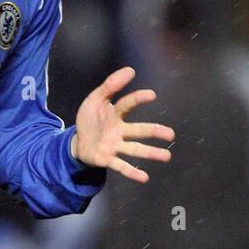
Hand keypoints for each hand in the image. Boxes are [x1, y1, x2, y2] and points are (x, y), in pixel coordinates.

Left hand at [71, 67, 173, 183]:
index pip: (127, 105)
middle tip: (171, 135)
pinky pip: (121, 166)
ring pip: (134, 149)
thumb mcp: (95, 99)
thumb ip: (110, 85)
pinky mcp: (107, 159)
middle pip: (138, 131)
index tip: (152, 95)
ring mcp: (114, 146)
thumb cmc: (90, 119)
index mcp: (115, 115)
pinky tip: (144, 177)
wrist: (78, 141)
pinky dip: (132, 172)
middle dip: (154, 132)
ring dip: (150, 153)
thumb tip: (130, 70)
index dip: (138, 99)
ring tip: (166, 156)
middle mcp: (119, 131)